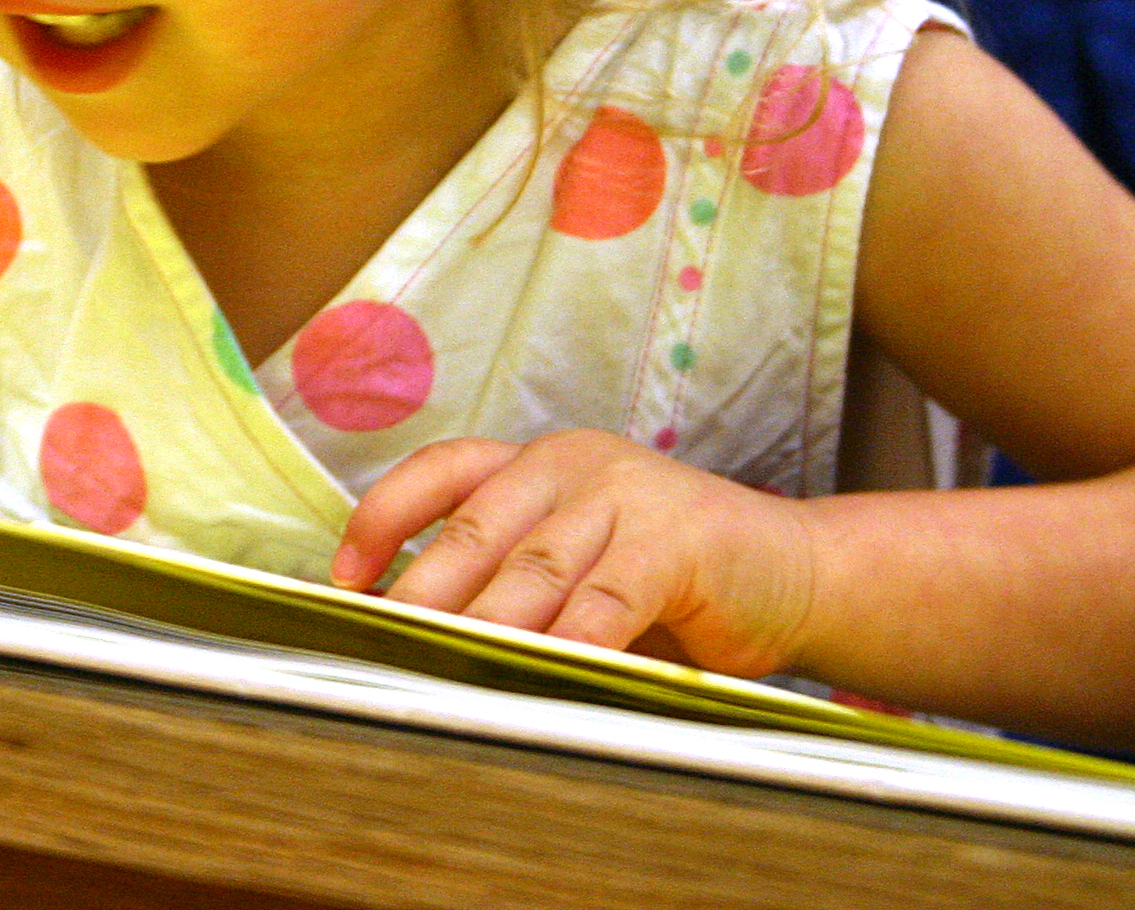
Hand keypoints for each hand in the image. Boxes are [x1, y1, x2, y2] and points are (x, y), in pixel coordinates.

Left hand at [333, 430, 820, 677]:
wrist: (791, 569)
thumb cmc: (667, 577)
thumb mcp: (578, 563)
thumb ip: (510, 581)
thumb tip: (410, 631)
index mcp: (538, 463)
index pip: (443, 470)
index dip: (386, 515)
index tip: (344, 574)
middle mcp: (574, 465)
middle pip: (478, 527)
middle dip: (424, 591)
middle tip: (386, 641)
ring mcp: (627, 497)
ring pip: (536, 566)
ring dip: (488, 624)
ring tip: (446, 666)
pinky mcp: (677, 542)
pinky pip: (609, 599)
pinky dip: (572, 640)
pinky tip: (546, 672)